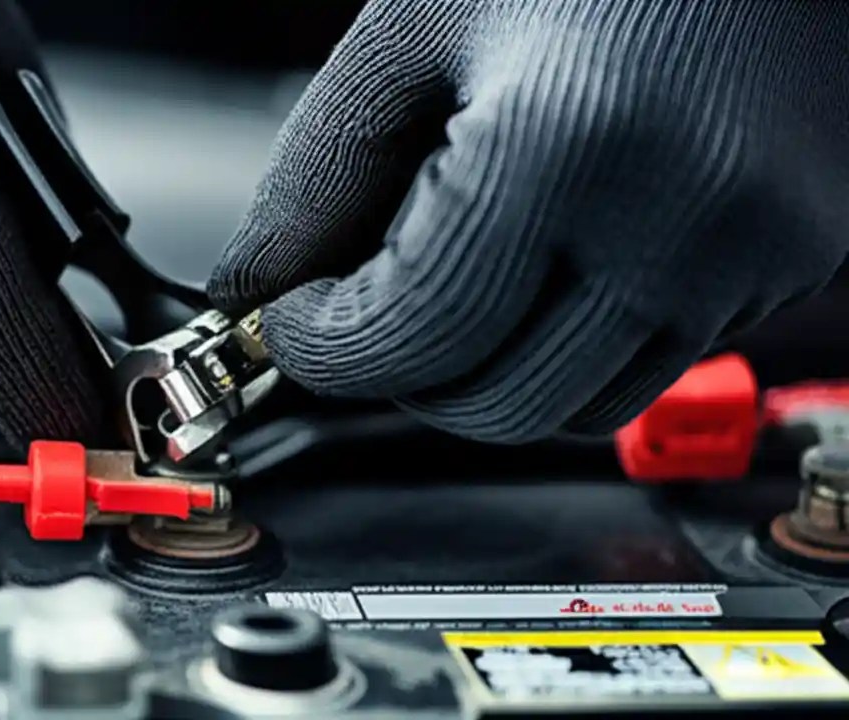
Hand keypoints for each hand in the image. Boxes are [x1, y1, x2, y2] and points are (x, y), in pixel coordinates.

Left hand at [210, 0, 848, 441]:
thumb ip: (320, 170)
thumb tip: (254, 287)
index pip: (414, 337)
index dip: (325, 348)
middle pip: (493, 405)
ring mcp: (757, 250)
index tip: (293, 322)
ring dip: (484, 370)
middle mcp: (683, 216)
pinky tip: (547, 260)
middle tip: (366, 306)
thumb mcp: (415, 26)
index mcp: (570, 139)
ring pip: (570, 409)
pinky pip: (646, 366)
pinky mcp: (795, 262)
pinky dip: (568, 345)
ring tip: (461, 270)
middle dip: (400, 374)